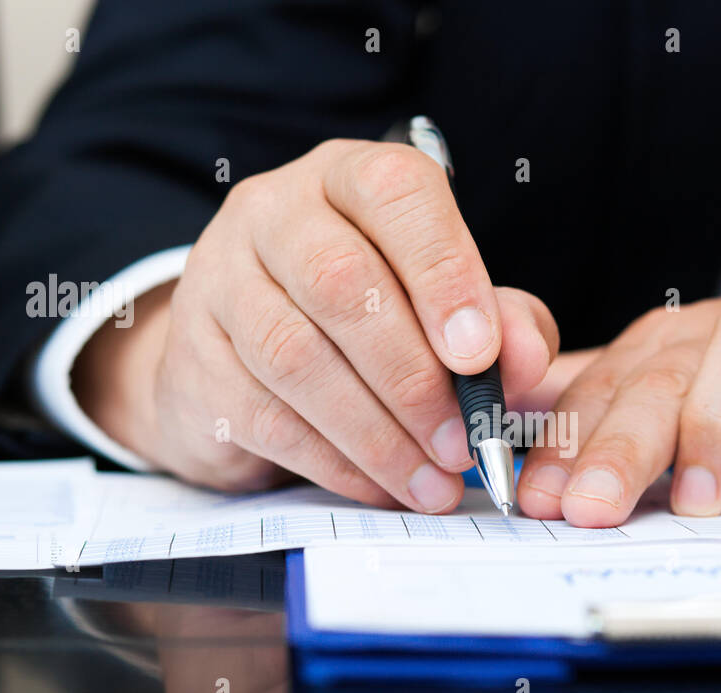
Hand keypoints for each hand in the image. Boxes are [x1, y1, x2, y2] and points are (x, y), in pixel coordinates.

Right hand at [73, 140, 557, 510]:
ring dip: (377, 433)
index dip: (444, 272)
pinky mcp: (194, 360)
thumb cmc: (366, 318)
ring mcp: (219, 282)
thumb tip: (526, 359)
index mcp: (348, 179)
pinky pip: (265, 416)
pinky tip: (382, 486)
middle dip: (413, 377)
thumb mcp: (445, 304)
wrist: (241, 359)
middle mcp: (273, 213)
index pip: (394, 192)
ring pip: (295, 357)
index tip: (481, 354)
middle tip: (464, 442)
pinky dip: (335, 462)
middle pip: (340, 282)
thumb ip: (502, 321)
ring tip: (432, 480)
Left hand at [518, 261, 720, 526]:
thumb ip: (604, 424)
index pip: (599, 390)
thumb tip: (515, 470)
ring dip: (715, 427)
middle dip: (619, 444)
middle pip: (662, 376)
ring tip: (695, 501)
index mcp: (665, 346)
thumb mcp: (677, 400)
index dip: (565, 446)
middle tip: (591, 510)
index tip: (537, 504)